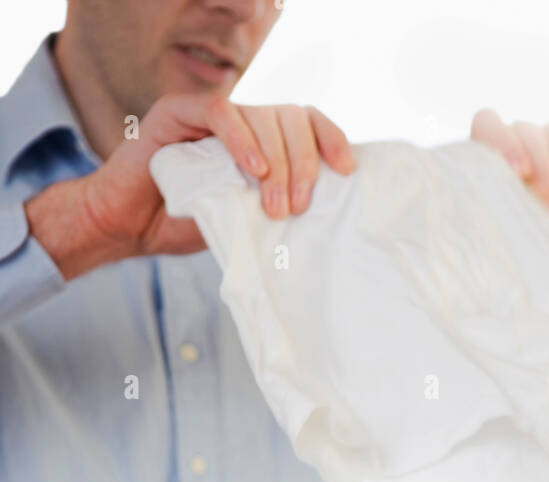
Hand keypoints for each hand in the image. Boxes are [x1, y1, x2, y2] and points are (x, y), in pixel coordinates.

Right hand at [85, 95, 355, 257]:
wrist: (128, 227)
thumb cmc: (185, 226)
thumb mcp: (245, 221)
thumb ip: (276, 209)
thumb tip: (326, 224)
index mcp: (260, 141)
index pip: (307, 122)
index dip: (331, 139)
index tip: (347, 171)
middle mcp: (240, 122)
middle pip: (290, 118)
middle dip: (304, 163)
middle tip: (298, 207)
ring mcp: (209, 113)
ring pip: (261, 114)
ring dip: (277, 161)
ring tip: (275, 204)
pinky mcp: (178, 112)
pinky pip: (220, 113)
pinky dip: (241, 139)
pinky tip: (253, 169)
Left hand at [469, 110, 548, 301]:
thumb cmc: (530, 245)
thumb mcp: (506, 236)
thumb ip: (495, 221)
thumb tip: (486, 230)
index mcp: (493, 154)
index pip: (487, 122)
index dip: (500, 140)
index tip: (518, 173)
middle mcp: (522, 135)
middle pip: (527, 133)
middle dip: (540, 177)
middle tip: (546, 213)